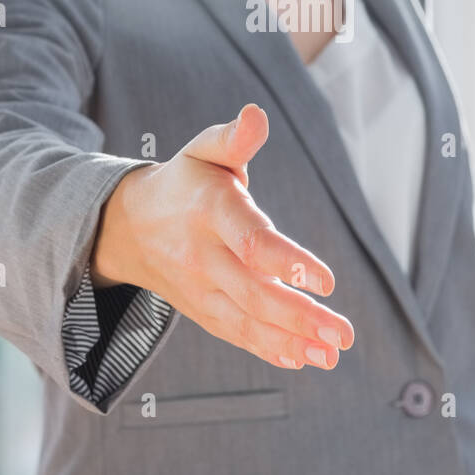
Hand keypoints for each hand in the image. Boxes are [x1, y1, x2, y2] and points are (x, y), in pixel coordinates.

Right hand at [90, 103, 352, 370]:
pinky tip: (303, 358)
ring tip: (333, 353)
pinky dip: (269, 349)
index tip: (327, 281)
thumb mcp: (205, 150)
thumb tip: (256, 115)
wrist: (130, 225)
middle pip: (253, 293)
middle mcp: (202, 255)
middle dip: (300, 317)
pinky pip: (235, 334)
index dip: (288, 263)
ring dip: (292, 341)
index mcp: (210, 211)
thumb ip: (234, 138)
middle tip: (344, 334)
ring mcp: (200, 288)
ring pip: (246, 321)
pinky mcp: (202, 309)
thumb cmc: (186, 181)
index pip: (251, 242)